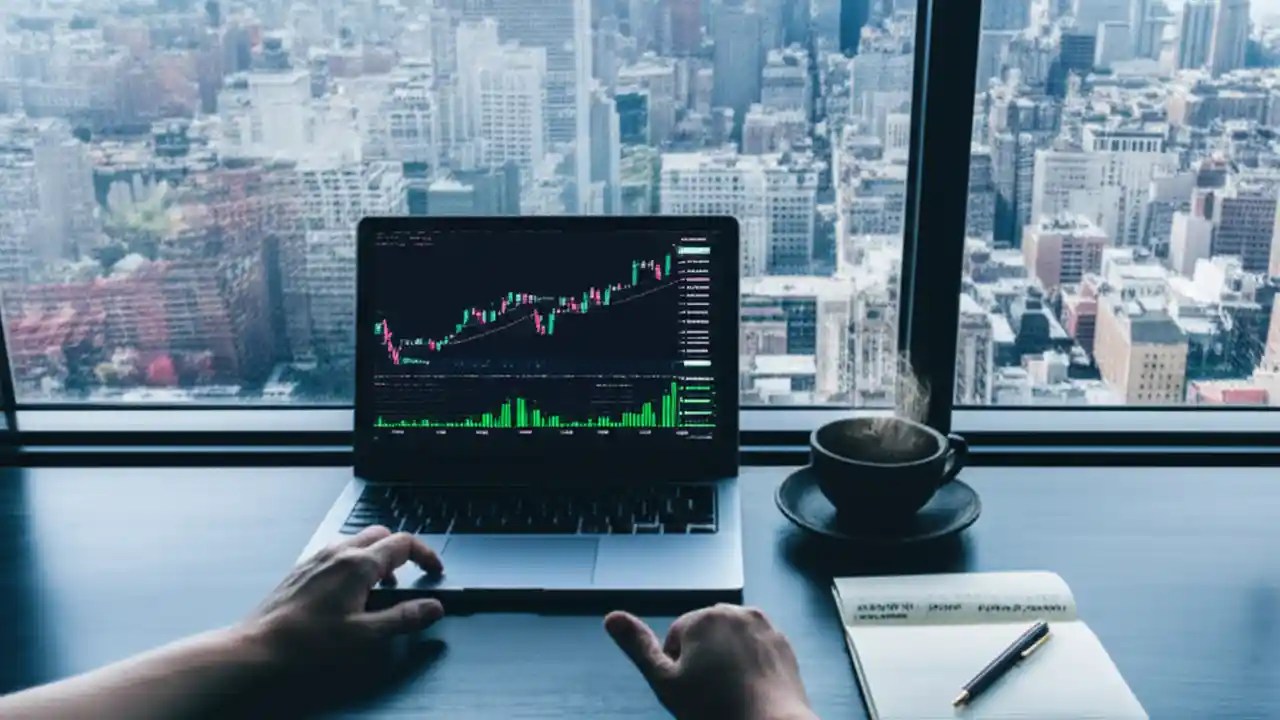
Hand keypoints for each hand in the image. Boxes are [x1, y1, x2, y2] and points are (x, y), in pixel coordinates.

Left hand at [239, 525, 444, 669]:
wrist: (259, 646)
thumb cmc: (307, 642)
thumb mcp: (365, 635)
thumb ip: (403, 618)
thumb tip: (432, 608)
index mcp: (358, 565)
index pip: (403, 543)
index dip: (426, 555)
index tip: (434, 569)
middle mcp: (338, 553)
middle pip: (382, 535)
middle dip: (402, 552)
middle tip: (412, 574)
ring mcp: (318, 558)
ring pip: (358, 542)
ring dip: (377, 557)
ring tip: (382, 586)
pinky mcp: (303, 569)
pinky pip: (338, 553)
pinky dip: (355, 562)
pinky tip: (350, 591)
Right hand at [605, 604, 816, 719]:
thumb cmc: (716, 710)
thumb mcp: (666, 682)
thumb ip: (638, 647)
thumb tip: (610, 617)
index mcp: (703, 617)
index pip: (675, 638)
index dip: (677, 668)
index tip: (691, 690)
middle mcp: (734, 611)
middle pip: (704, 635)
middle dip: (703, 658)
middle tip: (711, 692)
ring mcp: (762, 625)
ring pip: (729, 640)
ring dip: (726, 658)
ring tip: (731, 691)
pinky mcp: (782, 641)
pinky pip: (755, 647)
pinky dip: (750, 663)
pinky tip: (750, 688)